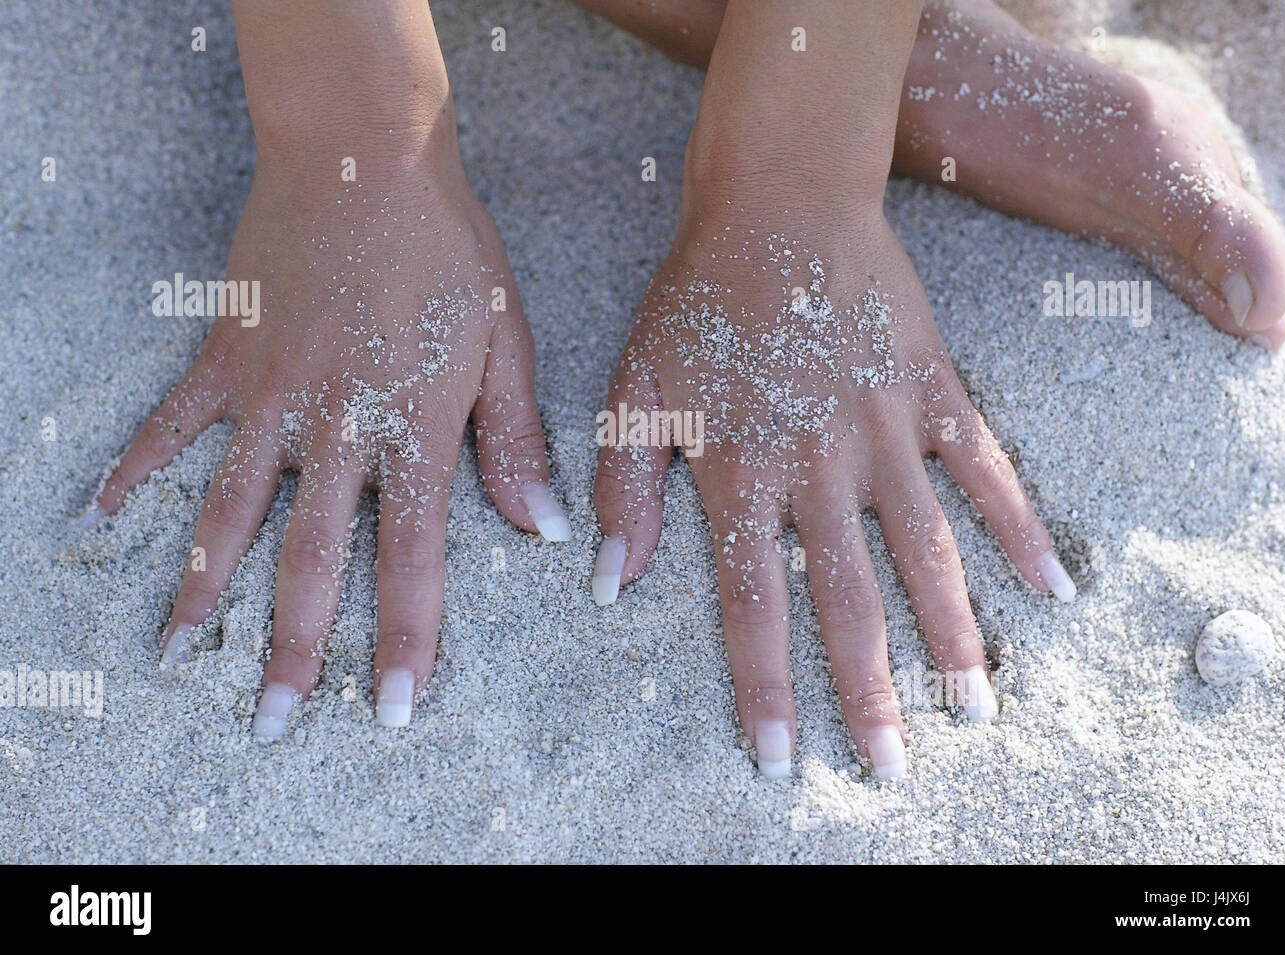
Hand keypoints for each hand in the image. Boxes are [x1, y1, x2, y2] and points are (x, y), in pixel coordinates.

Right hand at [85, 143, 568, 735]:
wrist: (365, 155)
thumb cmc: (448, 249)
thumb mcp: (504, 343)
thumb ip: (513, 442)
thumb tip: (542, 529)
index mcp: (411, 430)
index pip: (412, 559)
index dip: (407, 638)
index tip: (393, 707)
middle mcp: (336, 429)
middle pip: (309, 559)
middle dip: (294, 646)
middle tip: (273, 721)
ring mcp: (272, 396)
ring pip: (230, 511)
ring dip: (204, 588)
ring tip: (178, 657)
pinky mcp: (229, 358)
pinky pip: (173, 427)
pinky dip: (135, 473)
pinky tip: (99, 522)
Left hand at [591, 204, 1074, 777]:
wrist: (777, 202)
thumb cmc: (697, 299)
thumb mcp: (635, 389)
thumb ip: (623, 489)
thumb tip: (608, 582)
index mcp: (743, 471)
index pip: (756, 604)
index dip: (767, 689)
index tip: (785, 762)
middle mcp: (821, 464)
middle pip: (850, 600)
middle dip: (868, 693)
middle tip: (892, 771)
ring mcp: (887, 430)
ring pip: (926, 552)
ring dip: (952, 637)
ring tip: (975, 710)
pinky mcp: (935, 393)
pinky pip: (987, 472)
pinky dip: (1017, 529)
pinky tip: (1050, 590)